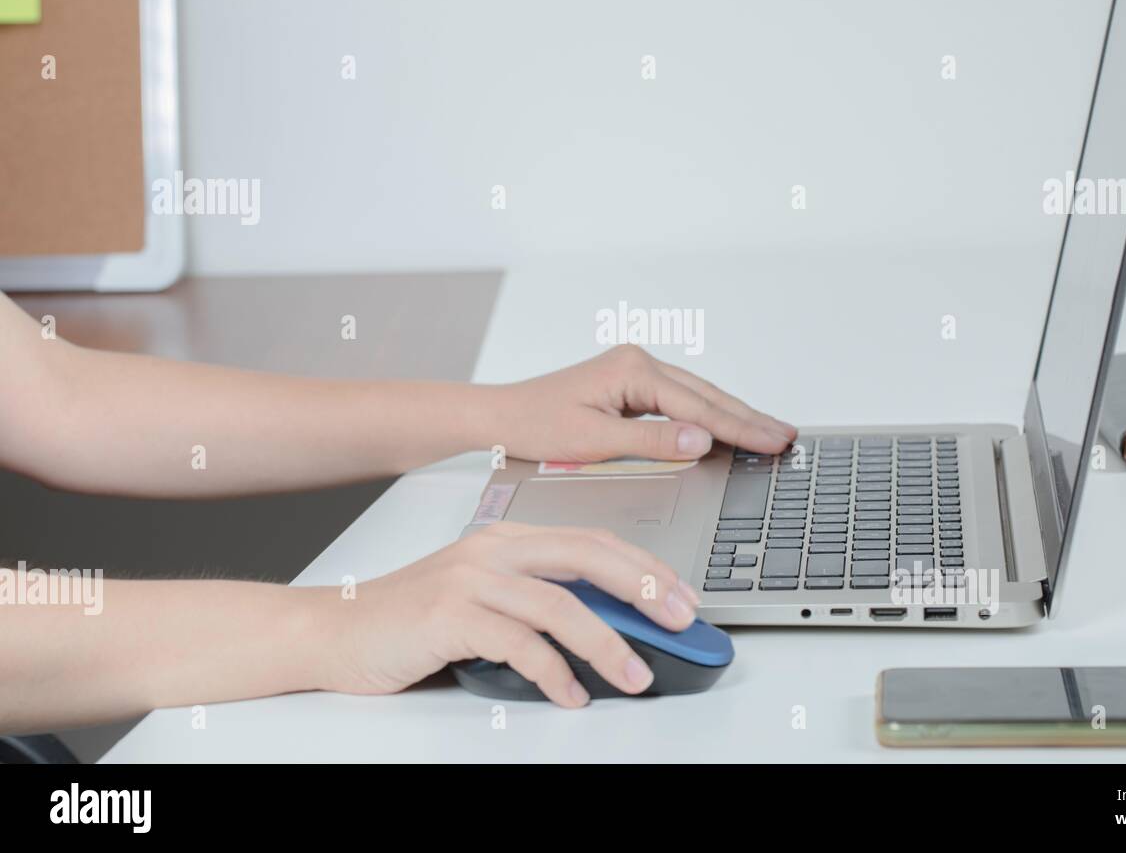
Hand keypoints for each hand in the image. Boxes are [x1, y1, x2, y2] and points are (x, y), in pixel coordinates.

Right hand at [317, 522, 701, 706]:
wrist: (335, 631)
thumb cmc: (411, 620)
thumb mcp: (482, 598)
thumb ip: (535, 601)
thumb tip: (606, 628)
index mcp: (508, 539)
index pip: (593, 542)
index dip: (644, 566)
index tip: (681, 595)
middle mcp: (494, 549)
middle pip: (589, 557)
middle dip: (644, 588)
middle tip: (681, 621)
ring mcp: (471, 578)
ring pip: (560, 604)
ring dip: (607, 644)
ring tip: (634, 676)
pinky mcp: (449, 614)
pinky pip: (518, 643)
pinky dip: (553, 673)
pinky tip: (572, 695)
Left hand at [479, 345, 796, 462]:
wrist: (502, 417)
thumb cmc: (536, 425)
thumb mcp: (593, 440)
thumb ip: (650, 441)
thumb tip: (700, 441)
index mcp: (632, 369)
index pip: (698, 406)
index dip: (740, 427)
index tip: (773, 441)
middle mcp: (638, 363)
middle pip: (707, 395)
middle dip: (749, 418)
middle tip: (787, 437)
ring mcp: (637, 372)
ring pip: (699, 397)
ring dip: (735, 417)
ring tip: (771, 433)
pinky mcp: (633, 386)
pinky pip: (683, 402)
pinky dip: (710, 416)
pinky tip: (730, 429)